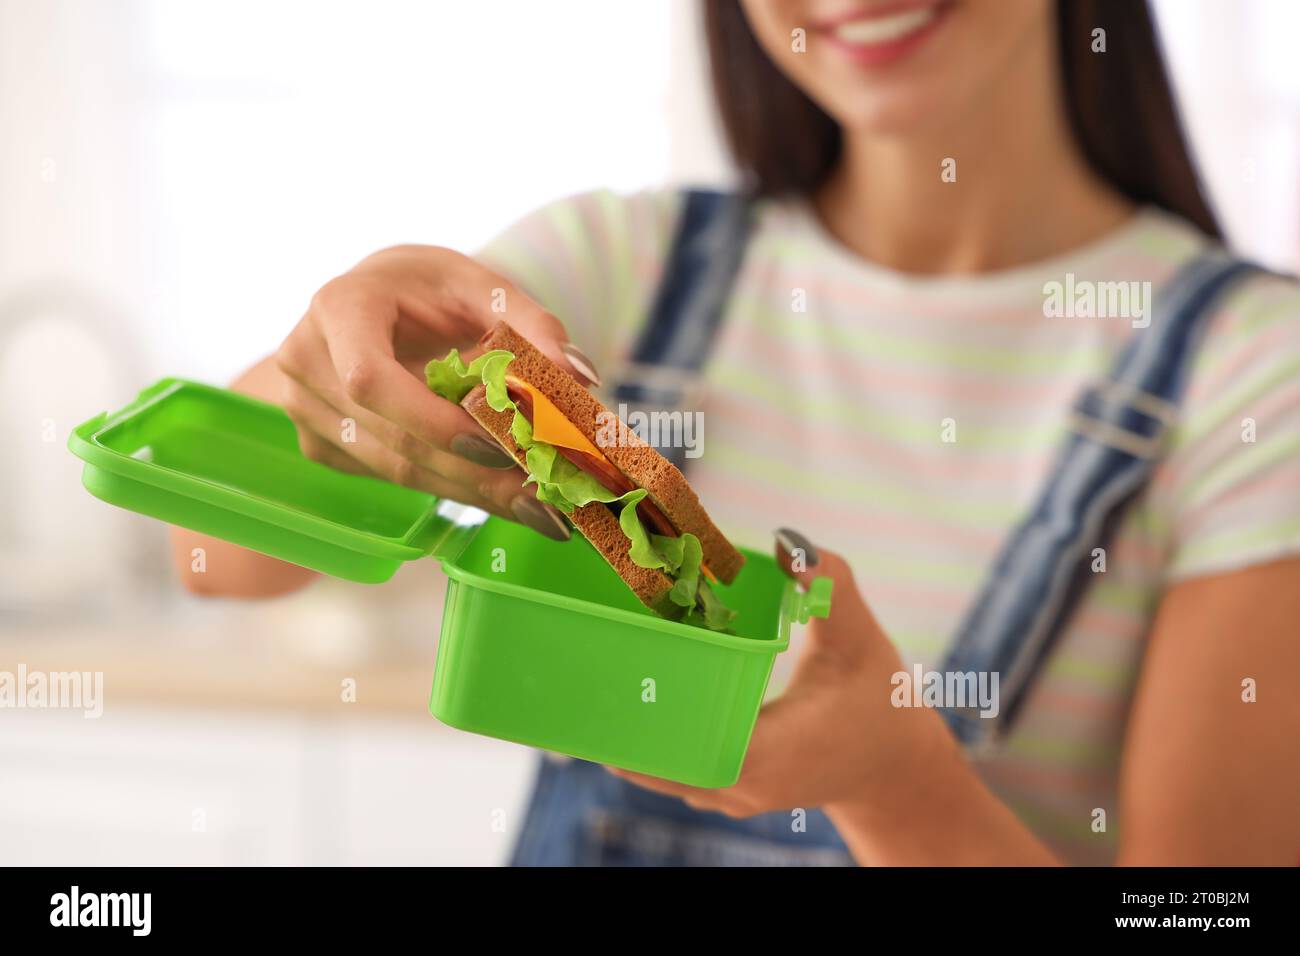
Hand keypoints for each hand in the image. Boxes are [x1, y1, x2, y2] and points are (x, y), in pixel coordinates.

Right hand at [274, 245, 600, 539]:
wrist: (375, 300)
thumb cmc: (427, 288)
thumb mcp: (483, 287)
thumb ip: (532, 325)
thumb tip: (577, 377)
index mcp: (339, 307)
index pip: (370, 380)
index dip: (431, 421)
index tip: (497, 447)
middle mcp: (306, 360)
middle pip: (392, 439)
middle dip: (473, 475)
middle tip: (544, 501)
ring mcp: (305, 410)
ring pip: (395, 471)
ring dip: (471, 493)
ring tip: (539, 510)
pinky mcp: (322, 446)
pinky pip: (391, 478)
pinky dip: (453, 489)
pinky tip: (504, 498)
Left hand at [611, 529, 956, 816]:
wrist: (896, 767)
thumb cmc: (879, 701)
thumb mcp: (860, 638)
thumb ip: (829, 588)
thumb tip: (790, 544)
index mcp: (767, 752)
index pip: (682, 742)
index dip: (637, 718)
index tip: (601, 681)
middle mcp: (739, 784)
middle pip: (653, 759)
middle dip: (614, 718)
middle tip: (574, 667)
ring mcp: (729, 794)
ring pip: (656, 771)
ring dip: (624, 732)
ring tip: (582, 684)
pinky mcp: (726, 790)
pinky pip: (671, 772)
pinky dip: (645, 744)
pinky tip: (619, 706)